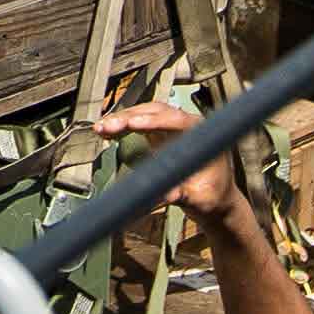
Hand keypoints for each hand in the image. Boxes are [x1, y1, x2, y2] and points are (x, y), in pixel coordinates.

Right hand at [94, 101, 261, 238]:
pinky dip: (122, 126)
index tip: (133, 123)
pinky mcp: (160, 134)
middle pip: (156, 112)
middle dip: (129, 117)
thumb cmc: (211, 198)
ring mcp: (172, 128)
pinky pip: (139, 123)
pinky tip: (105, 130)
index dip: (153, 120)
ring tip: (101, 128)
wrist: (212, 200)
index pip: (177, 120)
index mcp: (202, 135)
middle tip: (108, 127)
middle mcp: (187, 126)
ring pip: (144, 113)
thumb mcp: (200, 200)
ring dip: (122, 119)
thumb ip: (184, 196)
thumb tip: (164, 194)